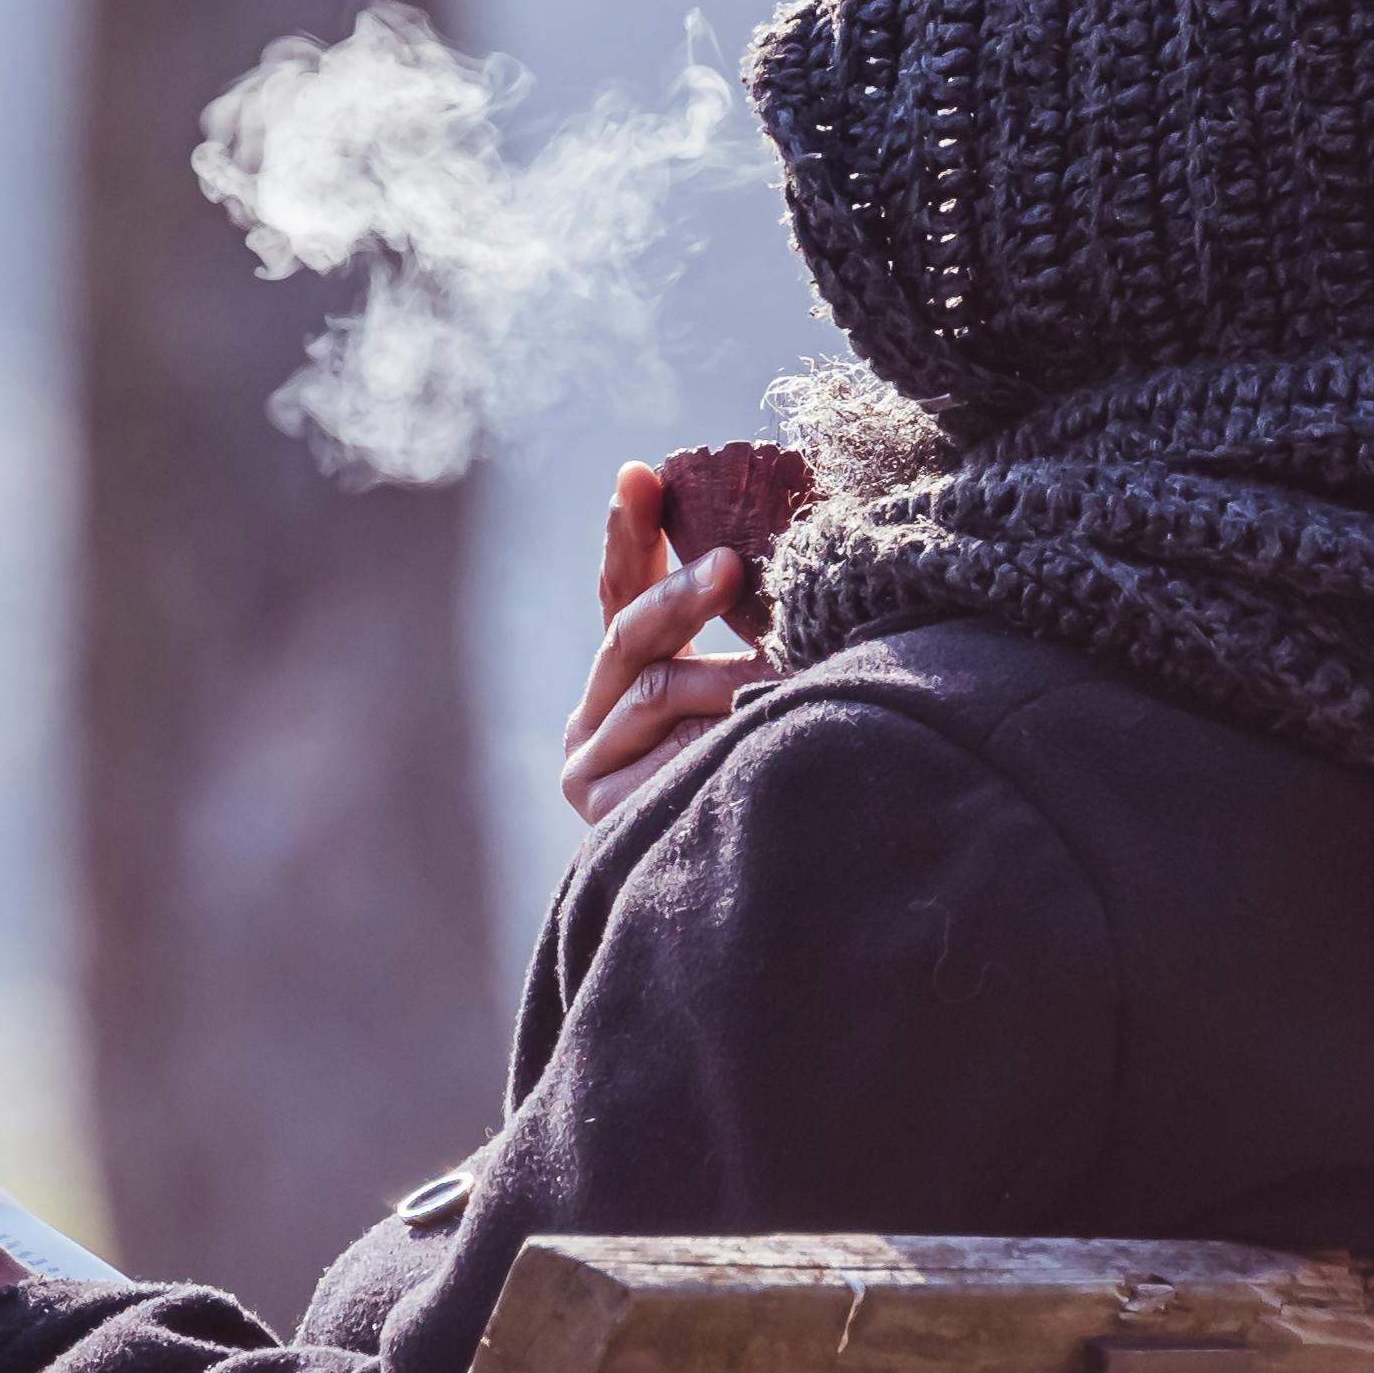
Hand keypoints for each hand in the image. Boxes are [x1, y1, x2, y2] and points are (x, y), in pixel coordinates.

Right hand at [558, 458, 770, 823]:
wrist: (749, 897)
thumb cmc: (766, 770)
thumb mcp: (749, 686)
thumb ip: (736, 624)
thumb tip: (767, 536)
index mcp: (620, 678)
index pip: (617, 588)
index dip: (627, 532)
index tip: (640, 475)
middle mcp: (590, 720)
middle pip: (630, 635)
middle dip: (682, 594)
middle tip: (733, 565)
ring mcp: (590, 770)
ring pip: (656, 693)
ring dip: (723, 675)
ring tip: (783, 669)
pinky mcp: (606, 816)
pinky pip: (669, 758)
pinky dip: (718, 739)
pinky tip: (760, 730)